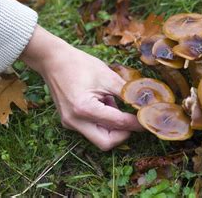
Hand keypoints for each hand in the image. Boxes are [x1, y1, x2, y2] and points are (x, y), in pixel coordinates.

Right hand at [20, 25, 143, 150]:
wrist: (53, 60)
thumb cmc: (79, 64)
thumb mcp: (107, 76)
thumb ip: (127, 93)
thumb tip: (145, 104)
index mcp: (84, 109)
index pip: (118, 123)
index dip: (136, 122)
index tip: (149, 120)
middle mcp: (75, 121)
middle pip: (106, 142)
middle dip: (123, 133)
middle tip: (134, 119)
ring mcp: (69, 123)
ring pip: (98, 137)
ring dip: (112, 126)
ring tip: (112, 102)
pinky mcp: (69, 121)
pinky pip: (90, 129)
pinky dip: (102, 121)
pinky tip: (102, 102)